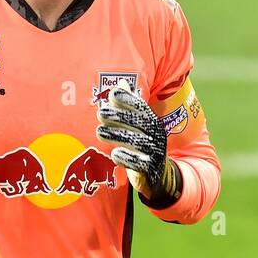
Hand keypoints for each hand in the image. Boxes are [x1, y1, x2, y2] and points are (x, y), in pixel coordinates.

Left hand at [95, 81, 182, 206]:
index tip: (113, 95)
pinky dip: (126, 158)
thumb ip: (128, 106)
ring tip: (99, 132)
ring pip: (136, 142)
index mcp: (153, 123)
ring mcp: (155, 153)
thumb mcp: (137, 126)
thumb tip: (121, 82)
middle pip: (139, 123)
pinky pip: (139, 163)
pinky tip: (115, 154)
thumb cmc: (141, 146)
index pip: (142, 108)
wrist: (158, 175)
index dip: (128, 100)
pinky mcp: (150, 170)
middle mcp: (156, 136)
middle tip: (100, 113)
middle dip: (119, 117)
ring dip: (117, 136)